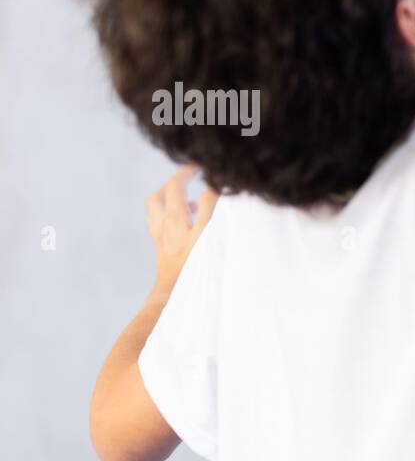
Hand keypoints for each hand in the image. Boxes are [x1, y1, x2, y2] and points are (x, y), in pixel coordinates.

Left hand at [145, 164, 217, 302]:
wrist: (173, 296)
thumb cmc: (193, 266)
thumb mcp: (207, 233)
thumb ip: (209, 206)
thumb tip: (214, 184)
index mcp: (174, 217)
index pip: (177, 184)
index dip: (188, 170)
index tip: (200, 163)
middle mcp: (163, 224)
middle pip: (160, 195)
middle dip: (174, 182)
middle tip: (190, 178)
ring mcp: (160, 238)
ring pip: (156, 211)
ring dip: (168, 200)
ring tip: (188, 202)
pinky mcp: (162, 251)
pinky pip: (158, 226)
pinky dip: (168, 218)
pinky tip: (182, 224)